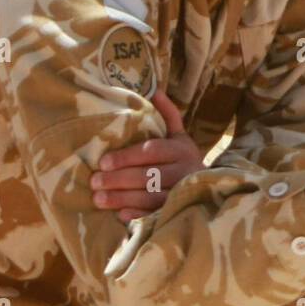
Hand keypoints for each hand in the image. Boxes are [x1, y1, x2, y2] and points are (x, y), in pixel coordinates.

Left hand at [92, 90, 203, 222]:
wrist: (210, 188)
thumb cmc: (183, 159)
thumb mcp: (179, 136)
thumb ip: (167, 115)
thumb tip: (154, 90)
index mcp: (181, 149)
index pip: (152, 151)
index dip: (127, 157)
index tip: (103, 161)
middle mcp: (184, 170)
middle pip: (148, 175)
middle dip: (118, 179)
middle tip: (94, 182)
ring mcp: (181, 193)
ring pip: (150, 196)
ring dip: (122, 198)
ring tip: (98, 199)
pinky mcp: (177, 211)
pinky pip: (155, 215)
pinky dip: (137, 215)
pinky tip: (119, 215)